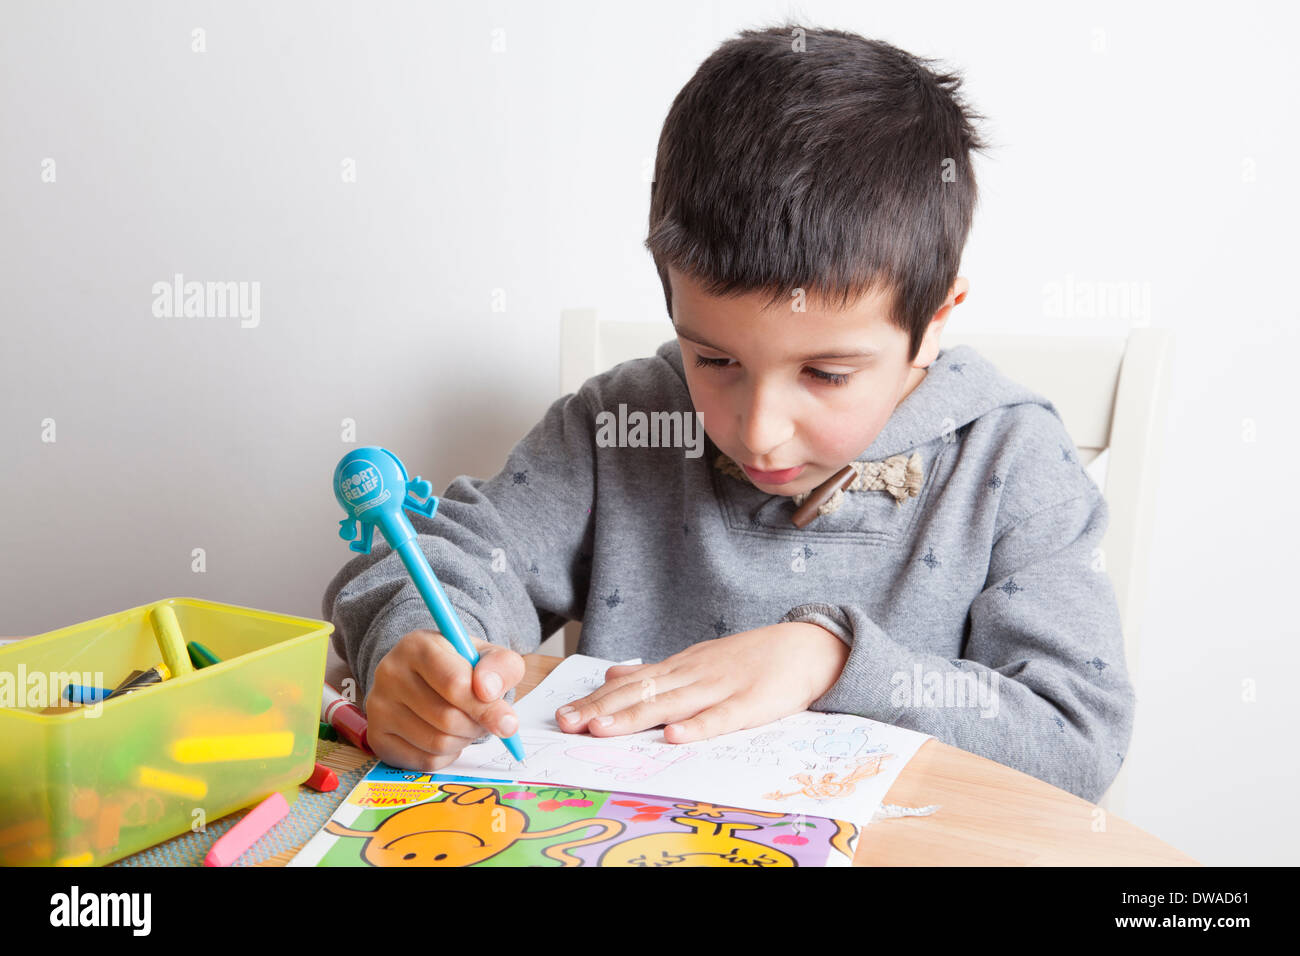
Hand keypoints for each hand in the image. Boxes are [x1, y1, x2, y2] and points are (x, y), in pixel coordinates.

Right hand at [365, 629, 524, 770]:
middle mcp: (390, 673)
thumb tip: (490, 691)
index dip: (486, 707)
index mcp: (418, 645)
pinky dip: (446, 755)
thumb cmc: (460, 664)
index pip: (455, 684)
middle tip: (484, 718)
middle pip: (447, 718)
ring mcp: (378, 706)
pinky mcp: (377, 736)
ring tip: (465, 723)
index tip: (508, 721)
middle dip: (476, 724)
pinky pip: (424, 761)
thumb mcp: (487, 655)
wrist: (424, 674)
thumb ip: (501, 667)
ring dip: (463, 740)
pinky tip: (445, 735)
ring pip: (437, 743)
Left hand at [553, 622, 849, 742]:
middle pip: (640, 694)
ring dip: (634, 717)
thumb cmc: (750, 660)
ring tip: (601, 729)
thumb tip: (610, 675)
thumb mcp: (697, 660)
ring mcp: (720, 688)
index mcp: (679, 668)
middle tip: (566, 724)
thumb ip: (656, 672)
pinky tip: (674, 736)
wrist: (806, 646)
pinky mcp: (751, 703)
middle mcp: (692, 675)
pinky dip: (698, 727)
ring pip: (670, 704)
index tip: (562, 715)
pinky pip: (721, 717)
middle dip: (602, 710)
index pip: (629, 685)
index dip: (595, 701)